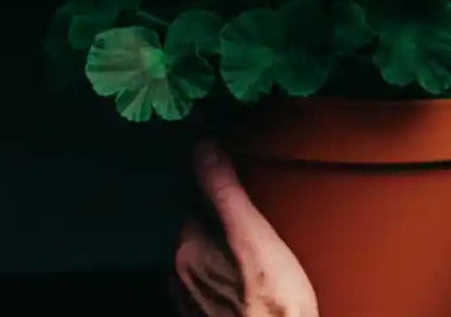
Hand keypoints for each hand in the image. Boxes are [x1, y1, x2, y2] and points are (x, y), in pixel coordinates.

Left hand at [172, 142, 317, 316]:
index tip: (228, 176)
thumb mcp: (253, 235)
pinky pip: (210, 285)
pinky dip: (223, 275)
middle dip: (214, 217)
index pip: (190, 200)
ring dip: (218, 247)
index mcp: (187, 246)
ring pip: (201, 259)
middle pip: (194, 229)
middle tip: (243, 209)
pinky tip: (245, 278)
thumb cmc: (271, 303)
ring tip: (246, 242)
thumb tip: (203, 148)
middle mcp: (180, 273)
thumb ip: (224, 190)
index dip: (210, 186)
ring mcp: (191, 301)